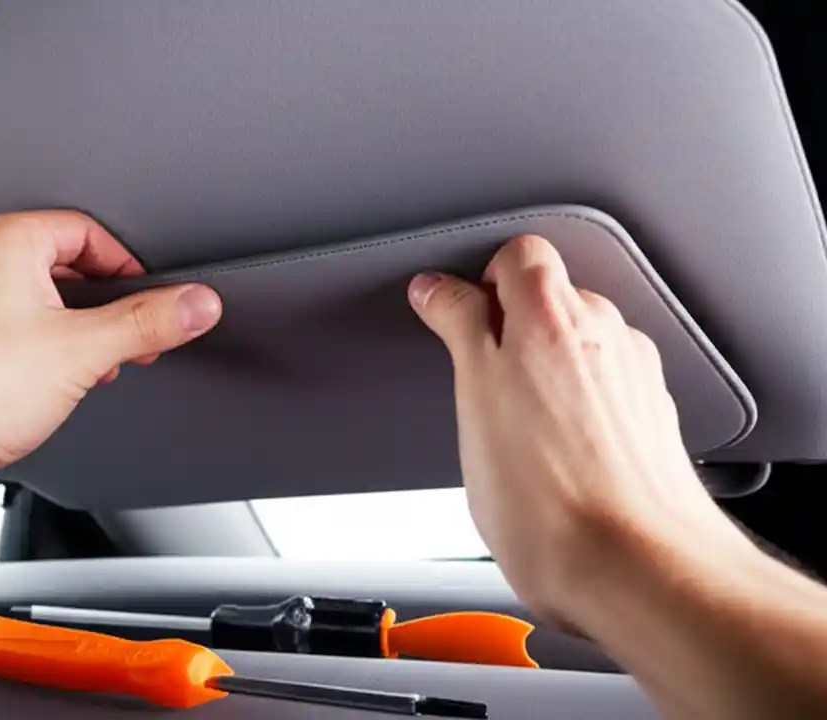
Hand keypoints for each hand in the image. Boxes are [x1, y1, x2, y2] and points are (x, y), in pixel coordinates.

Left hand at [0, 210, 221, 499]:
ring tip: (87, 369)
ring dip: (71, 333)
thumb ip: (147, 324)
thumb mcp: (83, 351)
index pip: (87, 231)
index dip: (128, 269)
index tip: (150, 300)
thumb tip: (193, 304)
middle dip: (102, 308)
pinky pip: (7, 328)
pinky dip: (37, 349)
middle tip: (126, 340)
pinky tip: (46, 386)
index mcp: (2, 239)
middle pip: (62, 265)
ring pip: (34, 300)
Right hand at [407, 235, 725, 628]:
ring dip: (544, 370)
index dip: (479, 281)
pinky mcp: (652, 420)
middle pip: (550, 297)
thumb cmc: (551, 499)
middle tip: (478, 381)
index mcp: (555, 316)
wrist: (636, 569)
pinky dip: (575, 407)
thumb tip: (438, 288)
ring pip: (578, 346)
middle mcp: (606, 334)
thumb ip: (458, 326)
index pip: (518, 254)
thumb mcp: (474, 397)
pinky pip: (603, 391)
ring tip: (514, 428)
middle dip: (510, 327)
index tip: (453, 318)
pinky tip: (553, 453)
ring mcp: (635, 377)